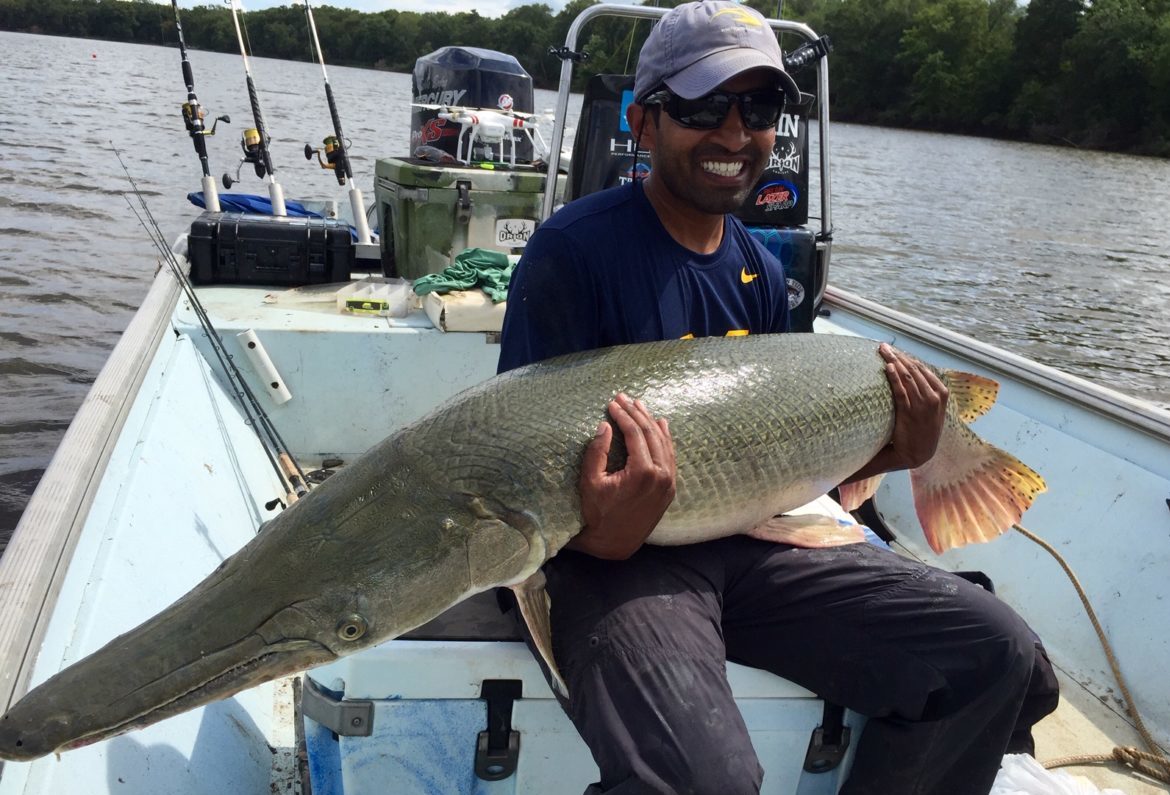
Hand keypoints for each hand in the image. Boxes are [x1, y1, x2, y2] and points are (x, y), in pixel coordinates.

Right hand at [571, 393, 676, 559]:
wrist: (614, 543)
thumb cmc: (597, 513)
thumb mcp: (590, 482)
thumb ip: (597, 452)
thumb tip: (605, 426)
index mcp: (643, 472)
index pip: (635, 434)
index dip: (622, 415)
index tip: (612, 403)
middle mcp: (661, 476)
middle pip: (651, 434)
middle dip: (636, 413)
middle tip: (623, 398)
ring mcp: (669, 483)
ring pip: (663, 443)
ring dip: (651, 422)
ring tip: (639, 405)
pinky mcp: (670, 488)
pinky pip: (670, 457)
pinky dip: (665, 439)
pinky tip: (661, 424)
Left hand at [879, 343, 948, 469]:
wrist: (918, 453)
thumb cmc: (923, 428)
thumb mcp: (933, 409)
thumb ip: (927, 391)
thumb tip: (912, 373)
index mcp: (942, 393)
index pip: (922, 369)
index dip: (906, 357)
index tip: (894, 350)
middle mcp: (934, 397)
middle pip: (913, 369)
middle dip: (897, 355)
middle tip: (883, 346)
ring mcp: (922, 404)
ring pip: (907, 377)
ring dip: (893, 361)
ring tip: (882, 352)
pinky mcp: (909, 413)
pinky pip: (901, 391)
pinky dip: (894, 377)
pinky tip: (888, 367)